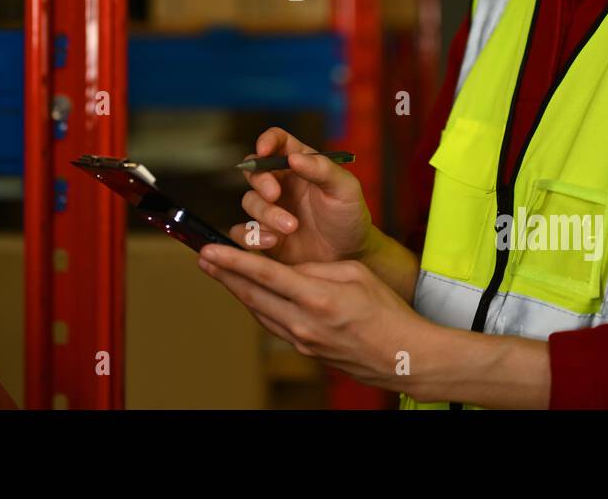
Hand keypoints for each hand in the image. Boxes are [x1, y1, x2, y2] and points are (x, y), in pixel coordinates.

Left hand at [198, 244, 432, 392]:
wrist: (404, 357)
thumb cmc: (387, 311)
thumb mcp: (355, 274)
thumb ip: (318, 269)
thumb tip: (291, 269)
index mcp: (317, 298)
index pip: (265, 275)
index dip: (233, 261)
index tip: (210, 250)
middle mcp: (303, 322)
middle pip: (252, 295)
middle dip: (224, 275)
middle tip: (202, 258)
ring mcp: (301, 340)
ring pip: (258, 311)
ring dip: (237, 291)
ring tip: (219, 273)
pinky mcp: (306, 350)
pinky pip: (273, 324)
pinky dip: (258, 306)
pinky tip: (251, 295)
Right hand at [229, 127, 372, 264]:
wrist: (349, 256)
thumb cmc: (349, 217)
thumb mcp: (345, 189)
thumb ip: (322, 169)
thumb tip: (293, 157)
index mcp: (300, 164)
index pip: (277, 141)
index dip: (267, 141)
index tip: (263, 150)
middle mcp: (281, 183)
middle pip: (254, 169)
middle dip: (260, 180)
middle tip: (274, 194)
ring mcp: (270, 209)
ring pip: (249, 201)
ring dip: (266, 213)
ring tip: (291, 227)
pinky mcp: (263, 234)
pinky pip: (242, 232)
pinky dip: (252, 236)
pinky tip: (273, 241)